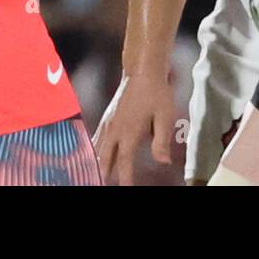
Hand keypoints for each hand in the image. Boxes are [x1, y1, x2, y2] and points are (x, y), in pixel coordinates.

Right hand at [92, 70, 177, 185]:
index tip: (126, 188)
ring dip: (97, 165)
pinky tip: (94, 159)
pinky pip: (96, 140)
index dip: (125, 178)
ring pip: (97, 151)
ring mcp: (108, 124)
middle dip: (104, 175)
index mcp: (129, 132)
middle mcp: (114, 130)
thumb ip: (162, 141)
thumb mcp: (165, 116)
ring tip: (97, 177)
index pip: (124, 161)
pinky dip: (94, 152)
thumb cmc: (157, 93)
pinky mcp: (107, 119)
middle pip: (105, 160)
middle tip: (104, 185)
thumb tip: (163, 162)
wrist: (142, 71)